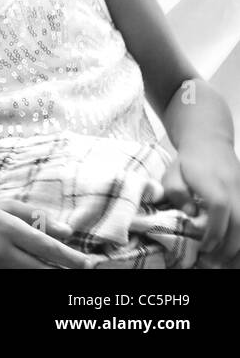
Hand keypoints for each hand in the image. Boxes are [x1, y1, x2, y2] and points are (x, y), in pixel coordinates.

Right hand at [0, 200, 95, 268]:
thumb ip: (36, 215)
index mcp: (7, 227)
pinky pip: (18, 278)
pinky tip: (43, 270)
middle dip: (64, 271)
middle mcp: (2, 249)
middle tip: (84, 271)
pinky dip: (33, 275)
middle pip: (42, 268)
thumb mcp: (4, 206)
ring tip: (65, 270)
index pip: (45, 245)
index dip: (69, 256)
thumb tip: (69, 231)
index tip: (88, 262)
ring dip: (49, 274)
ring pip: (31, 276)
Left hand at [162, 139, 239, 267]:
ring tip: (224, 263)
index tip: (204, 248)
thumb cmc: (187, 162)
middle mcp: (235, 188)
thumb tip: (191, 215)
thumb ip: (177, 193)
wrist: (209, 143)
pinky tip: (234, 253)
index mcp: (214, 182)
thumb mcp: (172, 174)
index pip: (220, 208)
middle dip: (229, 247)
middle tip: (212, 261)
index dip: (215, 231)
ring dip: (239, 248)